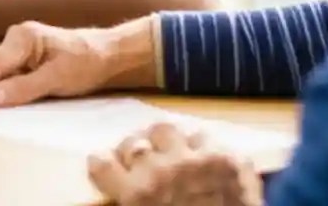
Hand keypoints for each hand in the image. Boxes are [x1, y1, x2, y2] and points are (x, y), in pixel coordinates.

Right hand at [0, 19, 155, 108]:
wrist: (107, 54)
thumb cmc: (85, 63)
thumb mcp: (56, 79)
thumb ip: (23, 88)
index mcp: (23, 37)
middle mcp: (17, 37)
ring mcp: (20, 45)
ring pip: (0, 70)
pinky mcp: (26, 55)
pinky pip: (9, 72)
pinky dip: (4, 85)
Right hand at [89, 123, 262, 205]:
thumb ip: (129, 204)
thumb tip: (121, 193)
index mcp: (137, 195)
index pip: (101, 163)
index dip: (101, 165)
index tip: (104, 166)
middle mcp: (161, 170)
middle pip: (133, 142)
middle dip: (132, 152)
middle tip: (139, 162)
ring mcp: (196, 160)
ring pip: (166, 130)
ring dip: (163, 142)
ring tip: (169, 152)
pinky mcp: (227, 159)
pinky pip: (205, 137)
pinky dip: (200, 148)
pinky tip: (203, 160)